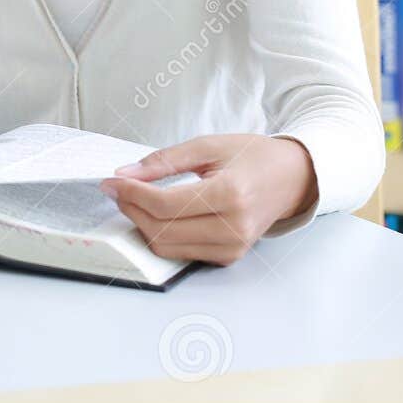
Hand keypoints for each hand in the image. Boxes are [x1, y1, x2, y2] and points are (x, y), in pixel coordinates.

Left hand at [100, 134, 317, 265]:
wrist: (292, 178)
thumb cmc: (252, 157)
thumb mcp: (208, 145)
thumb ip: (164, 161)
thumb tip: (124, 175)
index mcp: (230, 195)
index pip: (165, 204)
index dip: (131, 194)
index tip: (111, 182)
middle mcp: (232, 228)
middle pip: (161, 230)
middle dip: (131, 209)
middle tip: (117, 188)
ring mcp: (232, 248)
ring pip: (167, 247)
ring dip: (142, 224)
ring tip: (134, 199)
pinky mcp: (228, 257)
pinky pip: (181, 252)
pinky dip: (161, 234)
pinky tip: (156, 214)